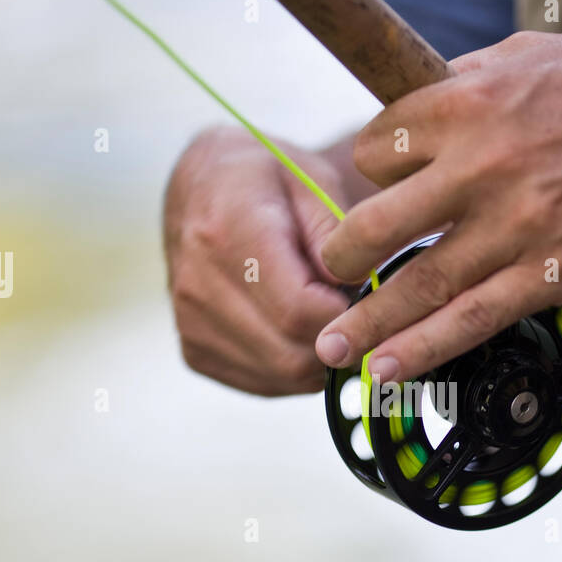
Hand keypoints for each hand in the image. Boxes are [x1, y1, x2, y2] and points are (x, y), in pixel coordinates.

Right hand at [164, 126, 350, 394]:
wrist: (203, 185)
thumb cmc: (267, 178)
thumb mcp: (312, 181)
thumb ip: (337, 237)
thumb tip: (361, 295)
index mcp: (226, 231)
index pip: (300, 310)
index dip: (348, 315)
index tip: (372, 297)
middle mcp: (197, 284)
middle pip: (292, 353)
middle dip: (341, 341)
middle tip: (360, 311)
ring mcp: (190, 324)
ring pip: (282, 376)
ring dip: (322, 359)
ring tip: (332, 315)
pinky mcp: (194, 352)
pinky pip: (264, 382)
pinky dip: (296, 368)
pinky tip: (302, 330)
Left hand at [314, 31, 561, 382]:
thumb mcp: (534, 56)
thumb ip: (468, 80)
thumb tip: (424, 99)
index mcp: (468, 101)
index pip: (377, 148)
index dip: (371, 173)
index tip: (379, 193)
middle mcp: (482, 165)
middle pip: (375, 221)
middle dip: (342, 256)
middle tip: (332, 275)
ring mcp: (517, 227)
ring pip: (415, 285)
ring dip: (365, 324)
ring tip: (330, 349)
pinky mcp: (553, 276)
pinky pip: (471, 321)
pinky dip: (422, 351)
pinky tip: (388, 370)